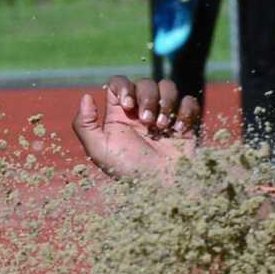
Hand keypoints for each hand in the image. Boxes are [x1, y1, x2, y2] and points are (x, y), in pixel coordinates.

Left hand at [73, 75, 198, 183]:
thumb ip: (85, 124)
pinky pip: (189, 101)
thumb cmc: (129, 172)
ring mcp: (164, 116)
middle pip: (145, 83)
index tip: (128, 105)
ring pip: (168, 86)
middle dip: (147, 97)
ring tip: (162, 128)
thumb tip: (87, 96)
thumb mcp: (100, 151)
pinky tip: (178, 131)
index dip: (124, 87)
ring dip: (166, 102)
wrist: (162, 190)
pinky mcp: (185, 123)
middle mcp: (141, 112)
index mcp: (120, 116)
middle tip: (147, 121)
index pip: (119, 83)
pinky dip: (185, 111)